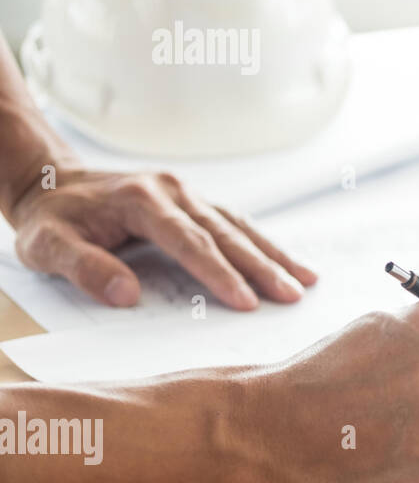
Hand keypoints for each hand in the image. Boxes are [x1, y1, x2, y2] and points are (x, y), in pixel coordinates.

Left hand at [8, 168, 315, 309]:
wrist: (53, 181)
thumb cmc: (51, 219)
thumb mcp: (47, 246)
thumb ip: (85, 268)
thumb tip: (128, 295)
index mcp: (141, 199)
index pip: (188, 241)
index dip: (218, 273)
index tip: (245, 302)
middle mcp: (173, 191)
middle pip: (225, 233)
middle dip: (262, 267)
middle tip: (292, 295)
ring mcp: (187, 193)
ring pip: (239, 225)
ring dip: (273, 254)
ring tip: (306, 280)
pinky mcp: (194, 202)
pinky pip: (234, 222)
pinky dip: (263, 243)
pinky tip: (285, 261)